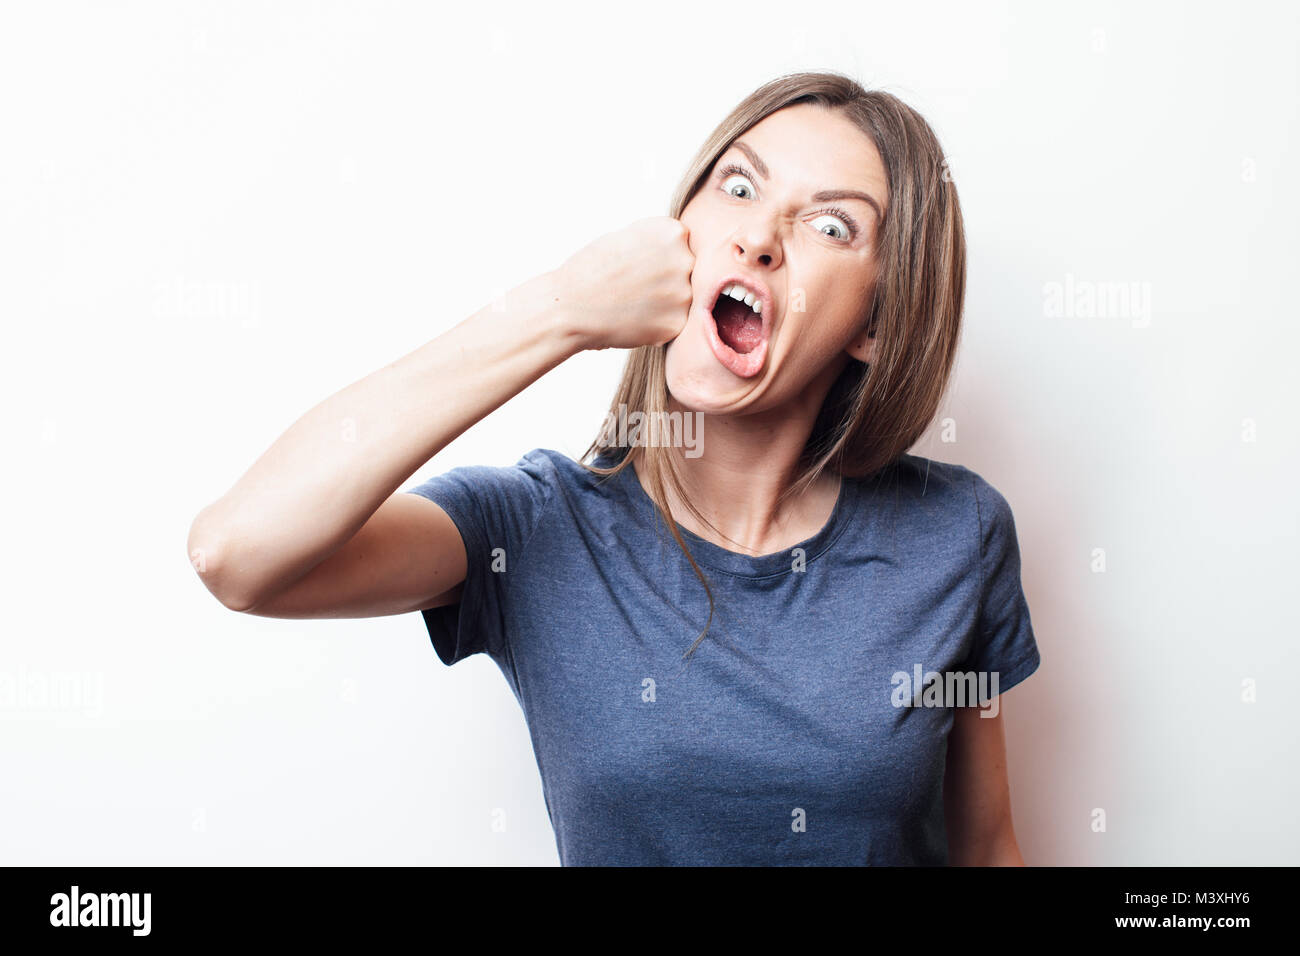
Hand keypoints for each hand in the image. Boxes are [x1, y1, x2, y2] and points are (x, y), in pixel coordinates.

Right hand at [548, 217, 693, 350]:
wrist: (569, 306)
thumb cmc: (591, 270)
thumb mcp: (628, 237)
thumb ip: (660, 243)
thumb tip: (683, 254)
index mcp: (674, 232)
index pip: (681, 246)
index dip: (658, 258)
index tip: (638, 265)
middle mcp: (685, 260)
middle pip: (685, 272)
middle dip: (665, 280)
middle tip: (634, 287)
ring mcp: (683, 294)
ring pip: (680, 299)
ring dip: (662, 304)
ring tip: (631, 303)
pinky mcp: (676, 324)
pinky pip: (673, 323)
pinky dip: (656, 324)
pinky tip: (632, 319)